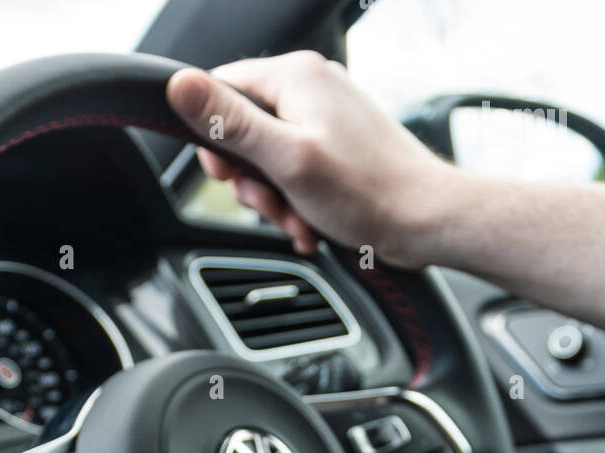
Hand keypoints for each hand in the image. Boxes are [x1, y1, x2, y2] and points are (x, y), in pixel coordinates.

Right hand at [166, 52, 454, 264]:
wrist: (425, 220)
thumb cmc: (366, 192)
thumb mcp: (284, 158)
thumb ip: (229, 123)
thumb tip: (179, 86)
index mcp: (295, 77)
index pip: (222, 90)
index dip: (215, 140)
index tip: (229, 177)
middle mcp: (312, 88)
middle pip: (246, 131)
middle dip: (253, 181)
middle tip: (274, 204)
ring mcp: (328, 117)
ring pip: (271, 159)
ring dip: (277, 200)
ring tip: (301, 219)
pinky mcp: (340, 147)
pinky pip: (298, 172)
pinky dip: (299, 202)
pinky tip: (313, 223)